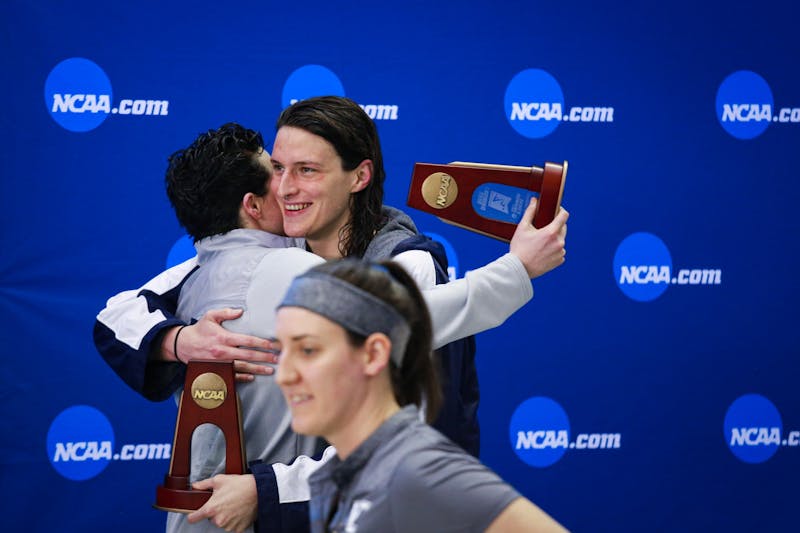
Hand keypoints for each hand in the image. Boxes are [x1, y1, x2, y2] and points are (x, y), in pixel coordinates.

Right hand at [162, 308, 279, 381]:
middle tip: (277, 359)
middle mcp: (223, 352)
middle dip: (264, 357)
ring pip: (242, 368)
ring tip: (270, 370)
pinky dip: (242, 377)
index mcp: (223, 338)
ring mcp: (220, 364)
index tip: (272, 345)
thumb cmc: (199, 330)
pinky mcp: (216, 371)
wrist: (182, 345)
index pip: (247, 341)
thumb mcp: (210, 316)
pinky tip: (252, 377)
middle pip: (248, 356)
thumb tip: (240, 311)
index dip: (261, 343)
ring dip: (257, 369)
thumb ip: (226, 312)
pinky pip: (231, 376)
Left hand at [187, 474, 257, 532]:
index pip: (193, 518)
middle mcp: (218, 520)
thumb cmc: (240, 485)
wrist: (258, 490)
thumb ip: (204, 484)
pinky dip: (234, 520)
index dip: (192, 515)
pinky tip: (239, 510)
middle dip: (215, 511)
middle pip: (210, 518)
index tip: (194, 514)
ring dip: (225, 516)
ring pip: (222, 522)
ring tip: (233, 505)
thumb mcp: (219, 480)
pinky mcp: (238, 529)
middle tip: (224, 502)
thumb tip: (196, 486)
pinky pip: (232, 526)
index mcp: (211, 508)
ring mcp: (228, 525)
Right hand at [509, 197, 568, 278]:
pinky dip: (554, 250)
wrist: (519, 268)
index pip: (564, 216)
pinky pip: (560, 251)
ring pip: (561, 240)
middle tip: (543, 229)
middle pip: (563, 228)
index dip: (561, 211)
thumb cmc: (519, 249)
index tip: (557, 211)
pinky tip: (543, 252)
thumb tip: (534, 201)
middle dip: (556, 226)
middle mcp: (558, 242)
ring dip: (554, 239)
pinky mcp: (559, 261)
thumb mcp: (522, 228)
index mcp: (551, 232)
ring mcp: (560, 252)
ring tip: (541, 243)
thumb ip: (530, 213)